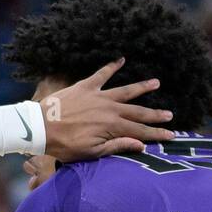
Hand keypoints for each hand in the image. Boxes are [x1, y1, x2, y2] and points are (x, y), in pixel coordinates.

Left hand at [42, 58, 175, 161]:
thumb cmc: (64, 146)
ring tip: (156, 83)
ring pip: (126, 91)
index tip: (171, 134)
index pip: (140, 131)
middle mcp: (110, 109)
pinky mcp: (85, 87)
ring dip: (142, 87)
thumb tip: (140, 145)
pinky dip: (111, 66)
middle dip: (155, 114)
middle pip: (138, 111)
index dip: (156, 133)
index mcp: (113, 127)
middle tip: (170, 115)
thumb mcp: (91, 152)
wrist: (40, 128)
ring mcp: (98, 96)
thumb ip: (116, 146)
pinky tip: (122, 59)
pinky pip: (101, 74)